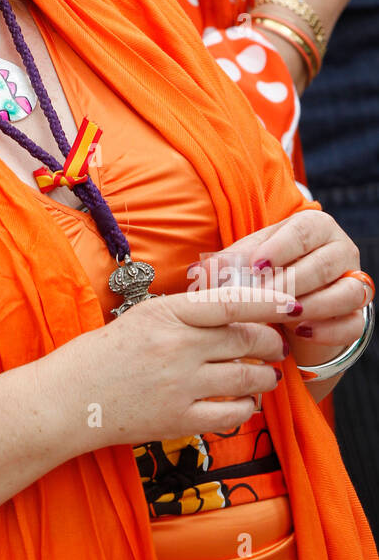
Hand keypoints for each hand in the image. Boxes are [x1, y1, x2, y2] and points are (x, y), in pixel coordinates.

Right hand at [46, 285, 295, 457]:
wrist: (70, 398)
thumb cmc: (103, 354)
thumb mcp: (143, 317)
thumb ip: (185, 313)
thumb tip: (232, 310)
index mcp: (166, 314)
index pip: (230, 303)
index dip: (267, 303)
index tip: (290, 304)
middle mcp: (178, 347)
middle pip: (246, 340)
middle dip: (271, 343)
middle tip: (276, 345)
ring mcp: (180, 386)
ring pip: (247, 377)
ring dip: (265, 376)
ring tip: (267, 375)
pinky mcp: (179, 420)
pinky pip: (232, 413)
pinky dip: (247, 407)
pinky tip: (245, 402)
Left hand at [224, 210, 366, 358]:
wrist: (289, 306)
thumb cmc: (267, 273)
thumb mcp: (248, 261)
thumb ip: (229, 262)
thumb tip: (201, 271)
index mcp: (314, 227)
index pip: (303, 231)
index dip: (280, 248)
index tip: (255, 266)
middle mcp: (340, 251)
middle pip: (325, 264)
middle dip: (291, 282)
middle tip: (263, 297)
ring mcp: (354, 284)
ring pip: (347, 293)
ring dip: (314, 306)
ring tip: (284, 315)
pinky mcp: (357, 317)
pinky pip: (352, 325)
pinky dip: (328, 331)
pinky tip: (300, 332)